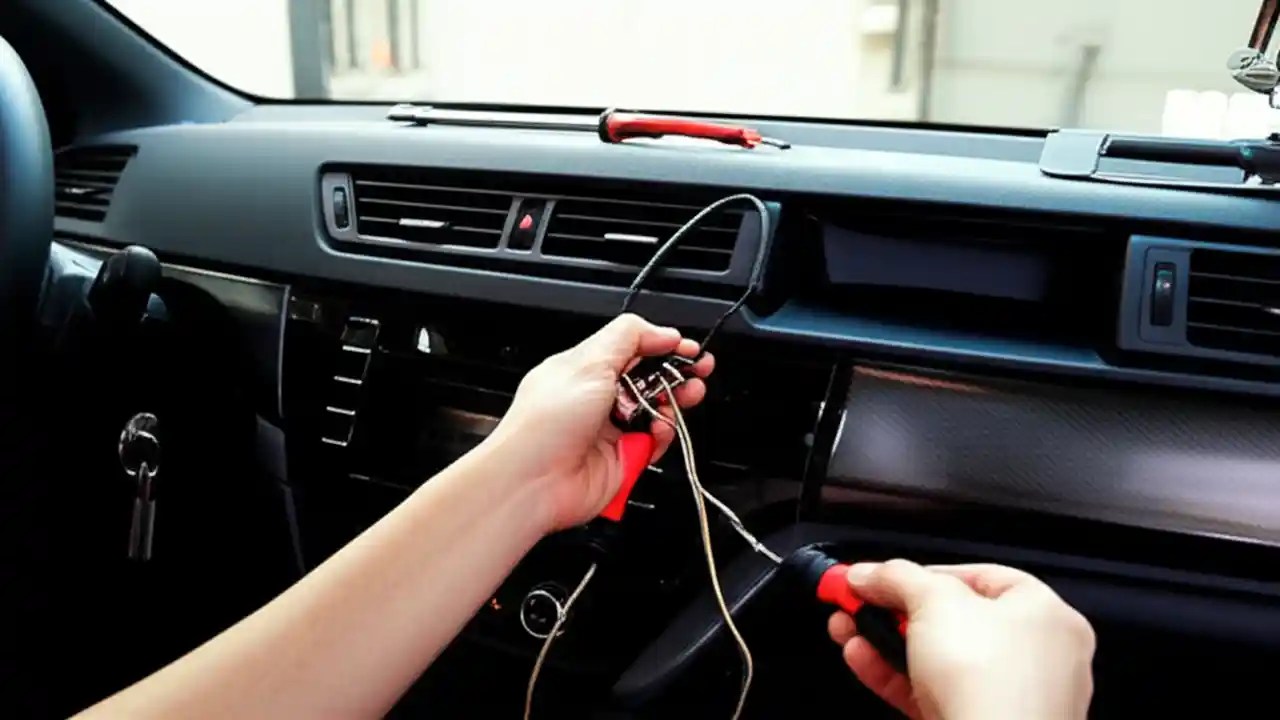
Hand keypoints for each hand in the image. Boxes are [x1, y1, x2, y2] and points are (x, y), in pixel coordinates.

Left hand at [485, 314, 713, 531]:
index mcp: (584, 370)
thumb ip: (628, 337)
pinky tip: (659, 429)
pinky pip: (654, 443)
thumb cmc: (544, 424)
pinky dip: (662, 436)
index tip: (686, 348)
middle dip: (676, 374)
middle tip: (698, 371)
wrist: (534, 481)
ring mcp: (610, 430)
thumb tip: (661, 332)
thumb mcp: (588, 361)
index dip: (661, 346)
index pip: (631, 349)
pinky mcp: (621, 460)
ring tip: (686, 396)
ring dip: (674, 403)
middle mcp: (597, 399)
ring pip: (655, 412)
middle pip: (648, 381)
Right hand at [828, 560, 1094, 719]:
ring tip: (847, 630)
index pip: (980, 577)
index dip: (926, 571)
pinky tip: (861, 660)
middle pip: (950, 619)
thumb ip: (896, 578)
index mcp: (1045, 615)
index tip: (884, 575)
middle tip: (857, 603)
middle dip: (893, 609)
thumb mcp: (934, 601)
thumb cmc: (991, 682)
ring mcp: (1008, 698)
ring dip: (885, 642)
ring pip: (937, 660)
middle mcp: (1035, 657)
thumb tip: (869, 573)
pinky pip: (931, 694)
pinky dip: (895, 676)